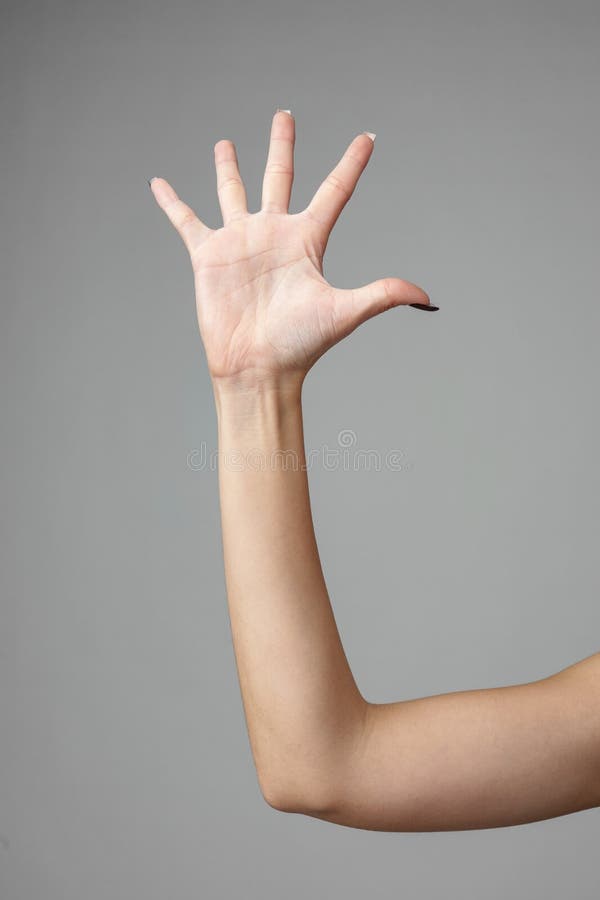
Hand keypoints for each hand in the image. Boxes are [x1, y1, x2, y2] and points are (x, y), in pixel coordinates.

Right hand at [150, 110, 433, 389]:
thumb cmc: (300, 344)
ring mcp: (240, 241)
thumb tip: (425, 296)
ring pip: (232, 190)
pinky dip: (172, 202)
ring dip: (228, 166)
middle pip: (280, 176)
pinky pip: (186, 220)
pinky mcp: (208, 254)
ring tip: (226, 142)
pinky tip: (160, 183)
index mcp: (307, 240)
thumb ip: (382, 295)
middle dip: (283, 145)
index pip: (335, 192)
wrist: (257, 367)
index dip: (352, 163)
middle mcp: (274, 234)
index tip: (368, 137)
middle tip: (285, 115)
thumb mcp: (344, 313)